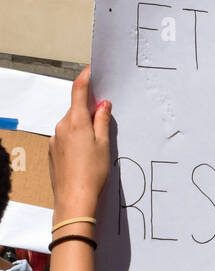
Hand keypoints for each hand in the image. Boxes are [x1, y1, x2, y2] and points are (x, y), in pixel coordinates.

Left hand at [48, 67, 111, 218]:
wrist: (74, 200)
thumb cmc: (92, 173)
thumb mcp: (104, 144)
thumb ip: (102, 121)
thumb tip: (102, 104)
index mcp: (75, 121)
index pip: (78, 90)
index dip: (86, 78)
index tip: (92, 71)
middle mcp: (61, 127)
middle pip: (76, 109)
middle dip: (89, 110)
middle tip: (105, 119)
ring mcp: (55, 140)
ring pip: (71, 125)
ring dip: (83, 127)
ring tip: (97, 145)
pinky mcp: (52, 152)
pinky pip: (65, 138)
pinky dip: (76, 140)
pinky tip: (86, 155)